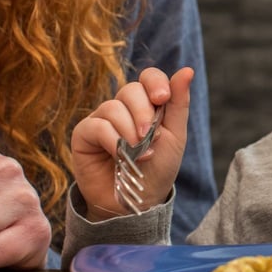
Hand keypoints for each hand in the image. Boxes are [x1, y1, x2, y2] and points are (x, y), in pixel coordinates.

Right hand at [71, 66, 192, 220]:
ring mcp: (101, 119)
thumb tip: (187, 70)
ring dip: (130, 132)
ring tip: (139, 154)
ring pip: (113, 108)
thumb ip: (178, 103)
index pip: (149, 77)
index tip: (162, 99)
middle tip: (150, 137)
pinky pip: (97, 125)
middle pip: (130, 90)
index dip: (155, 83)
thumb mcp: (175, 136)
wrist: (138, 202)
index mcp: (147, 104)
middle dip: (144, 113)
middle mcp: (122, 107)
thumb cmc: (158, 169)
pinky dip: (112, 140)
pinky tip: (121, 157)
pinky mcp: (84, 134)